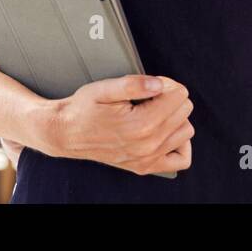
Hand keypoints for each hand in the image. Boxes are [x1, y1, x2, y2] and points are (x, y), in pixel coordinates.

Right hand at [47, 74, 193, 175]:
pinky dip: (179, 143)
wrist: (65, 133)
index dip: (166, 84)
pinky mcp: (145, 167)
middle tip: (149, 96)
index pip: (179, 95)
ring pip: (186, 130)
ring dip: (175, 117)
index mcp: (141, 124)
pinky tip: (166, 131)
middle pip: (184, 110)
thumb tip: (159, 84)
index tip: (150, 85)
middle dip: (170, 98)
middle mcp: (148, 145)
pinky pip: (181, 158)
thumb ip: (134, 83)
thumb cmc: (83, 109)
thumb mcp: (104, 88)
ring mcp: (147, 159)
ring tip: (154, 112)